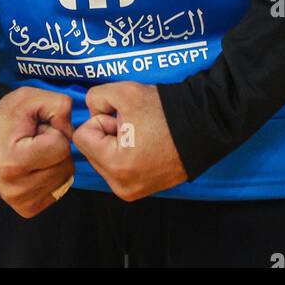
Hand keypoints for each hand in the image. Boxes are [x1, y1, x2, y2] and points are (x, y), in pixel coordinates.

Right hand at [0, 87, 73, 217]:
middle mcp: (16, 189)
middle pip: (65, 164)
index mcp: (13, 162)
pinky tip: (36, 166)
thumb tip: (73, 132)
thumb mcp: (29, 98)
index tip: (36, 130)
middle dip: (56, 147)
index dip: (53, 131)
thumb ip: (58, 105)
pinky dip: (53, 174)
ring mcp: (22, 202)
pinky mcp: (28, 209)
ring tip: (34, 152)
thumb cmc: (6, 119)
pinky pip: (59, 188)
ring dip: (55, 161)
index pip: (60, 147)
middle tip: (34, 140)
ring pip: (65, 177)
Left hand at [73, 82, 187, 201]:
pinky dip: (125, 154)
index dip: (102, 120)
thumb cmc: (165, 111)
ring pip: (103, 158)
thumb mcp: (125, 92)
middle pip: (91, 150)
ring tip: (142, 135)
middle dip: (107, 134)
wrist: (202, 126)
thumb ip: (95, 97)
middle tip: (135, 127)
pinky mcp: (140, 190)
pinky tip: (145, 144)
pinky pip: (117, 168)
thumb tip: (91, 111)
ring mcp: (131, 191)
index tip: (125, 119)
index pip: (82, 136)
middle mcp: (121, 186)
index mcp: (116, 165)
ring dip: (116, 143)